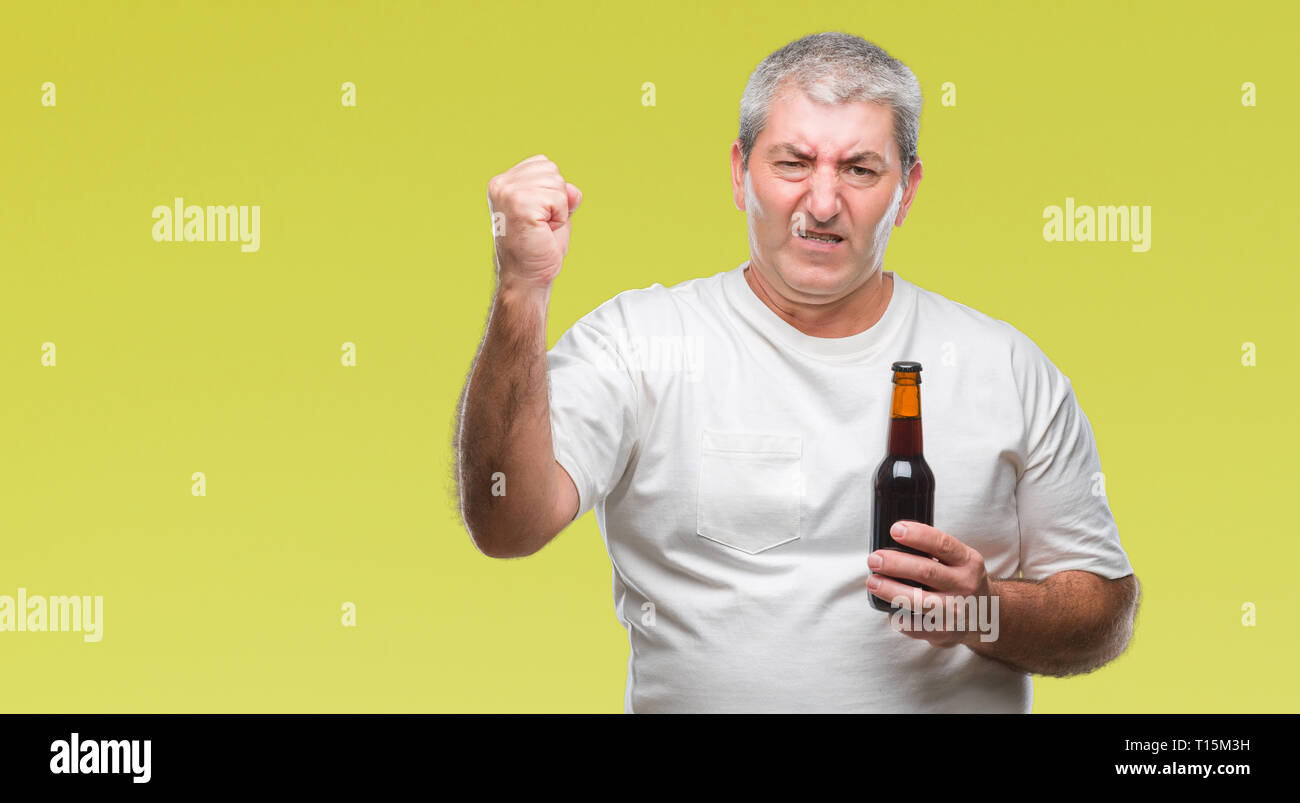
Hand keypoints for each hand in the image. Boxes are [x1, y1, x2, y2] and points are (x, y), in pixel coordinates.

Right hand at [487, 154, 582, 292]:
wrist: (526, 278)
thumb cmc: (538, 247)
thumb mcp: (553, 211)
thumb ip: (562, 192)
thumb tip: (573, 191)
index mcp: (503, 182)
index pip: (543, 163)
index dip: (552, 191)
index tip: (538, 216)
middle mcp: (502, 184)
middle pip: (552, 170)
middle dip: (557, 199)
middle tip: (541, 225)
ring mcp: (509, 193)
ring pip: (557, 183)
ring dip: (559, 209)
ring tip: (542, 228)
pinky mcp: (520, 204)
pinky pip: (559, 199)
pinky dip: (560, 217)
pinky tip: (544, 231)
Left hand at [866, 521, 993, 647]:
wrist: (985, 616)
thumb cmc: (960, 581)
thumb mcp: (960, 561)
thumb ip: (936, 550)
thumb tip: (895, 538)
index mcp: (968, 562)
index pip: (942, 544)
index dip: (918, 535)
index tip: (895, 530)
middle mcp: (965, 585)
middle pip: (926, 571)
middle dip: (895, 563)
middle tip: (874, 559)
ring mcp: (956, 611)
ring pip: (918, 600)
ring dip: (890, 590)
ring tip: (873, 582)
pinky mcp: (945, 633)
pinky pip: (915, 625)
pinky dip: (898, 617)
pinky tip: (889, 609)